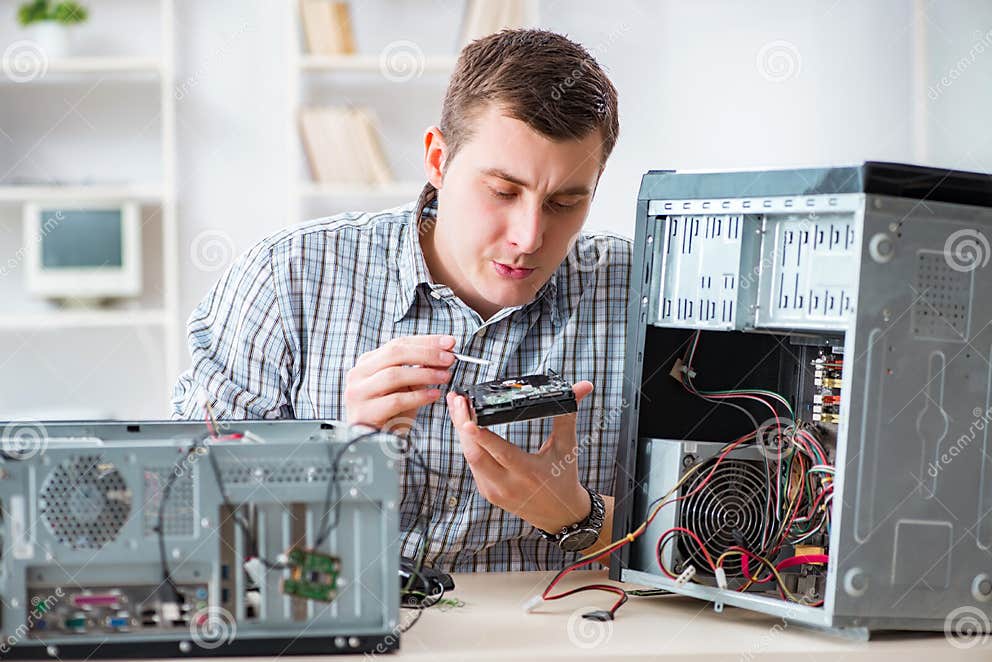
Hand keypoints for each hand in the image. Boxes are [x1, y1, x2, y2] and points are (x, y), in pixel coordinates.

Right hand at [345, 335, 456, 432]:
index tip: (449, 342)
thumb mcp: (406, 387)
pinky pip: (395, 400)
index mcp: (367, 362)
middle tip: (449, 358)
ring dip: (425, 374)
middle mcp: (358, 374)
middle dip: (427, 354)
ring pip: (394, 375)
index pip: (398, 344)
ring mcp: (358, 393)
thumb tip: (445, 355)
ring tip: (444, 377)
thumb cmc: (391, 413)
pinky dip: (418, 396)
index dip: (426, 341)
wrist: (375, 442)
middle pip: (395, 354)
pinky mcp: (364, 413)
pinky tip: (433, 395)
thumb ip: (420, 369)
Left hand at [446, 381, 594, 532]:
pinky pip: (472, 465)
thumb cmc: (564, 477)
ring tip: (456, 406)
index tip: (467, 419)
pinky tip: (464, 426)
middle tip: (457, 400)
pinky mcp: (487, 493)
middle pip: (476, 454)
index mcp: (528, 473)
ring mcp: (494, 491)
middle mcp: (508, 485)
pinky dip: (468, 444)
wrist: (560, 515)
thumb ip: (567, 415)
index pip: (500, 453)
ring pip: (470, 459)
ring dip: (461, 432)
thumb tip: (582, 387)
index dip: (482, 436)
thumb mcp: (567, 446)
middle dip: (462, 424)